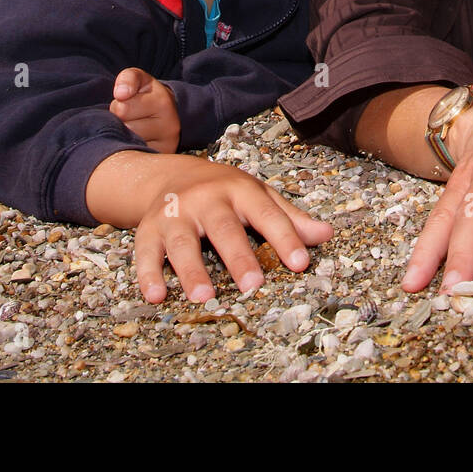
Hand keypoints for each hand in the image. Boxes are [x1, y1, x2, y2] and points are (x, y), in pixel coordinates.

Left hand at [110, 67, 179, 153]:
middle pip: (125, 128)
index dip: (118, 106)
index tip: (129, 103)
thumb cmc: (147, 95)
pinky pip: (135, 158)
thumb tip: (121, 93)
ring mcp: (167, 146)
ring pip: (128, 144)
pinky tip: (137, 141)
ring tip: (135, 128)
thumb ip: (128, 78)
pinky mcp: (160, 158)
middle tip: (131, 117)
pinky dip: (131, 149)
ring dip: (125, 136)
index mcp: (162, 103)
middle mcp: (169, 127)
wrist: (168, 113)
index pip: (122, 109)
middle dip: (121, 122)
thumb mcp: (140, 79)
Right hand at [132, 155, 332, 302]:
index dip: (285, 238)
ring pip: (183, 243)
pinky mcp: (149, 230)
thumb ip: (290, 218)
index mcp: (239, 191)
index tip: (300, 263)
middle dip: (239, 257)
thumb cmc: (224, 192)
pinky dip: (148, 274)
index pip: (266, 214)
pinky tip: (156, 296)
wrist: (170, 174)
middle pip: (224, 229)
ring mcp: (175, 214)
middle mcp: (206, 200)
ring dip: (192, 270)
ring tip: (204, 297)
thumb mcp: (258, 196)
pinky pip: (145, 253)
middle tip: (253, 285)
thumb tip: (326, 235)